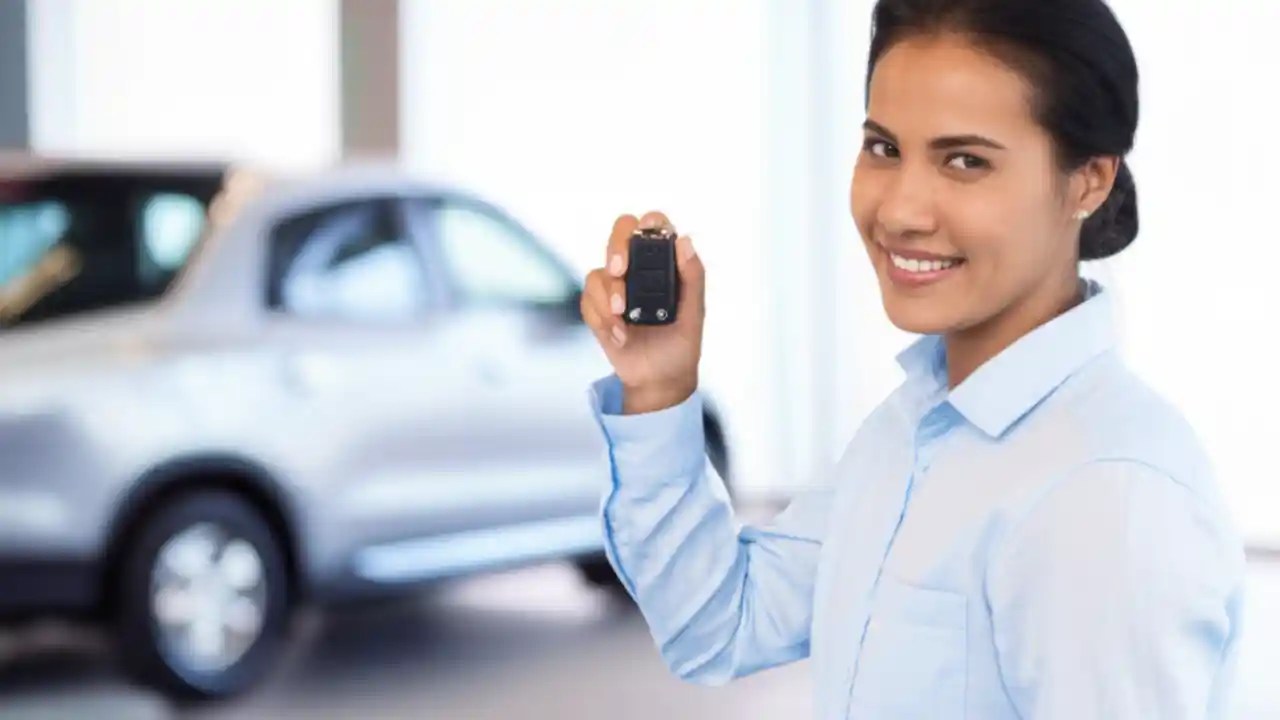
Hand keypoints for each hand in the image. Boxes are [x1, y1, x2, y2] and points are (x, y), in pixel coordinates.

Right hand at [581, 211, 705, 413]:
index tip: (643, 236)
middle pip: (618, 235)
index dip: (645, 224)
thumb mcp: (694, 312)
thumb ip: (693, 277)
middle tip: (619, 272)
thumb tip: (684, 241)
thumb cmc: (681, 343)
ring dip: (607, 297)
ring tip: (622, 323)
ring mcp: (615, 287)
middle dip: (615, 250)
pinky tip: (618, 336)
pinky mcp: (598, 307)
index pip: (652, 226)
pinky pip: (587, 300)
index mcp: (664, 263)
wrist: (659, 379)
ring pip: (598, 273)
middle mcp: (637, 268)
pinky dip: (600, 318)